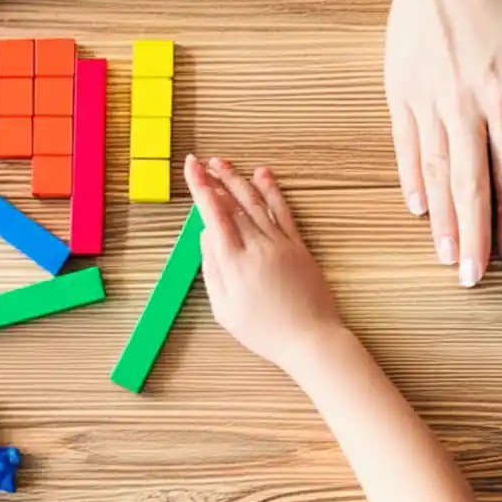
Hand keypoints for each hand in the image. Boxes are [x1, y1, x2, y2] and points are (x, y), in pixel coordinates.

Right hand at [183, 155, 343, 372]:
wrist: (310, 339)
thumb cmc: (264, 331)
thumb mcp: (224, 310)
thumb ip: (212, 270)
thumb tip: (205, 237)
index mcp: (234, 263)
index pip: (214, 214)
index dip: (201, 188)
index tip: (192, 168)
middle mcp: (257, 247)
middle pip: (234, 204)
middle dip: (217, 179)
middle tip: (203, 162)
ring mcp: (280, 244)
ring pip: (256, 203)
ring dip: (239, 180)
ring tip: (224, 163)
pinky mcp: (299, 247)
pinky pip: (283, 212)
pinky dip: (271, 191)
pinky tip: (262, 175)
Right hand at [384, 0, 501, 285]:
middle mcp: (464, 107)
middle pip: (470, 186)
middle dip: (473, 237)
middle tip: (473, 277)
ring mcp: (427, 103)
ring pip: (436, 174)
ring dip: (442, 221)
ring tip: (446, 256)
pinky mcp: (400, 93)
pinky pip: (406, 147)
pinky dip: (413, 180)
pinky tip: (419, 209)